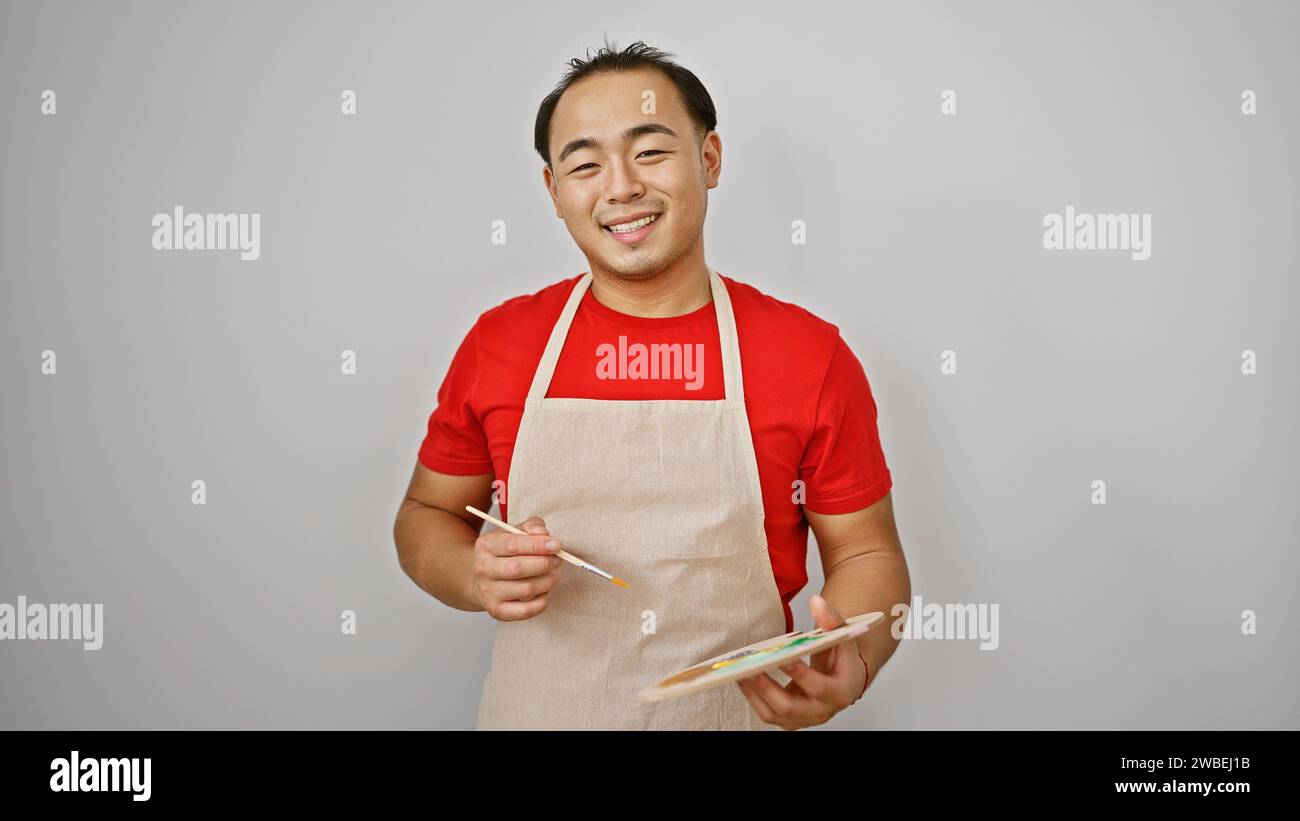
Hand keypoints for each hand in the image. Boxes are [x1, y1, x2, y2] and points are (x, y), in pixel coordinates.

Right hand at [472, 516, 563, 620]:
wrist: (486, 578)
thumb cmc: (506, 553)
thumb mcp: (515, 532)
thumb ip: (532, 527)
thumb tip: (543, 534)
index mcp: (486, 545)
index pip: (512, 545)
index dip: (537, 545)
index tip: (556, 545)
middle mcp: (483, 569)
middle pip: (518, 568)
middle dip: (545, 564)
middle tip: (558, 560)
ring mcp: (488, 591)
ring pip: (526, 589)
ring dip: (548, 582)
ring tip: (554, 575)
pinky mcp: (497, 610)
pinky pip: (525, 610)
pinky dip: (542, 601)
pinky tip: (546, 591)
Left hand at [735, 594, 868, 729]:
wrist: (843, 678)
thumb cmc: (841, 657)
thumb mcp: (842, 635)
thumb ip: (831, 619)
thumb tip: (816, 602)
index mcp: (840, 692)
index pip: (819, 688)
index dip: (799, 674)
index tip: (782, 657)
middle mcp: (822, 710)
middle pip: (790, 707)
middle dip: (767, 688)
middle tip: (750, 668)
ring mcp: (804, 718)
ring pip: (774, 714)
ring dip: (754, 693)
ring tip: (739, 671)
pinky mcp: (790, 719)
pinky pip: (768, 714)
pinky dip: (753, 697)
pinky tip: (742, 678)